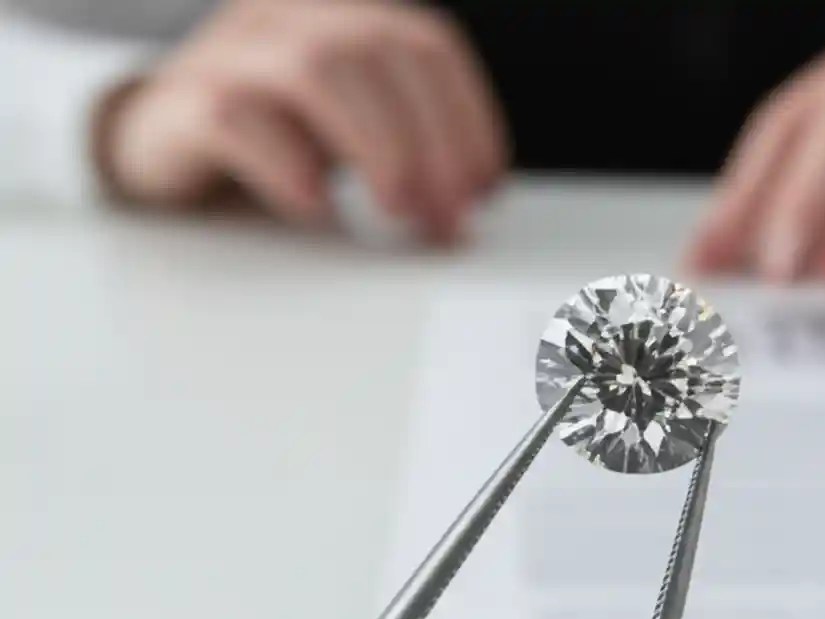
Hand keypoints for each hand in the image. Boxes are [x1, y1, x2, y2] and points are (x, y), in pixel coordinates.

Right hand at [98, 0, 506, 240]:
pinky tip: (316, 206)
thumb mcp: (357, 130)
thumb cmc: (279, 136)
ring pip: (315, 70)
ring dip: (376, 147)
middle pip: (376, 52)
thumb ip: (412, 150)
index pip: (426, 43)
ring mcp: (229, 51)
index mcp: (342, 13)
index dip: (467, 117)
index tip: (485, 187)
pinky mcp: (181, 103)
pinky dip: (287, 163)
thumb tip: (464, 211)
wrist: (164, 142)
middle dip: (430, 143)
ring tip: (398, 210)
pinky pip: (235, 115)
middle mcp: (288, 16)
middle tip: (447, 216)